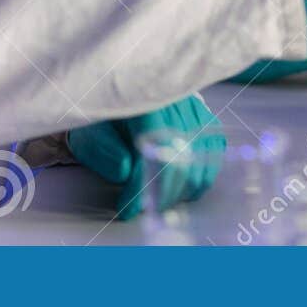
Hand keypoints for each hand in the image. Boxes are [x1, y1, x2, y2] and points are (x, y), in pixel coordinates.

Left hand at [66, 93, 223, 220]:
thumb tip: (126, 172)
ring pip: (200, 160)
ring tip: (162, 202)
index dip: (142, 187)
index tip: (127, 210)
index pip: (152, 153)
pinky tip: (183, 188)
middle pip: (181, 160)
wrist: (126, 94)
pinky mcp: (206, 117)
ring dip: (182, 190)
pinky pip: (213, 153)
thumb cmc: (107, 117)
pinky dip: (201, 177)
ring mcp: (195, 110)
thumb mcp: (93, 131)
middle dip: (163, 195)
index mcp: (144, 104)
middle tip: (146, 211)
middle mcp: (176, 103)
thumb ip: (105, 152)